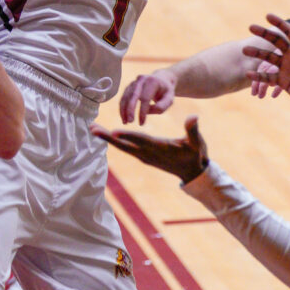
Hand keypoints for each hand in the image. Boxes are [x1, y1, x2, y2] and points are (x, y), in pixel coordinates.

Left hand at [92, 116, 208, 184]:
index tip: (113, 131)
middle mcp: (148, 154)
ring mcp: (144, 157)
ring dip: (108, 138)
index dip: (128, 135)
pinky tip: (108, 135)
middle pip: (125, 145)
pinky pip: (126, 148)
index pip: (141, 139)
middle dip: (108, 137)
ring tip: (94, 129)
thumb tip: (194, 116)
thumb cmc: (195, 154)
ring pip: (123, 147)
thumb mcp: (197, 142)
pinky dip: (115, 141)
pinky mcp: (143, 157)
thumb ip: (192, 129)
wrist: (193, 173)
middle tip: (92, 129)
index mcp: (159, 148)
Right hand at [119, 71, 176, 123]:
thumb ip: (161, 106)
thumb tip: (147, 112)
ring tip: (125, 122)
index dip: (142, 111)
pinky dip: (122, 107)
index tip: (141, 124)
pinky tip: (124, 117)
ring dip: (123, 110)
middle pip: (133, 95)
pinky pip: (124, 97)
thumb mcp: (170, 99)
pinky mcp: (129, 86)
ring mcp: (134, 82)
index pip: (145, 98)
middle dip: (130, 109)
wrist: (162, 79)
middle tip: (130, 121)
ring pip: (126, 96)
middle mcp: (142, 79)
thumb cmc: (166, 92)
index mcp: (152, 81)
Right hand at [244, 14, 289, 112]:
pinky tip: (248, 74)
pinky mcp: (282, 81)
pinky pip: (267, 77)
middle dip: (263, 33)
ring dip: (256, 53)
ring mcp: (286, 68)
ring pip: (267, 58)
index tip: (267, 15)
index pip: (289, 32)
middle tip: (251, 27)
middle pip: (275, 41)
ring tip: (245, 50)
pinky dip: (257, 76)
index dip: (279, 23)